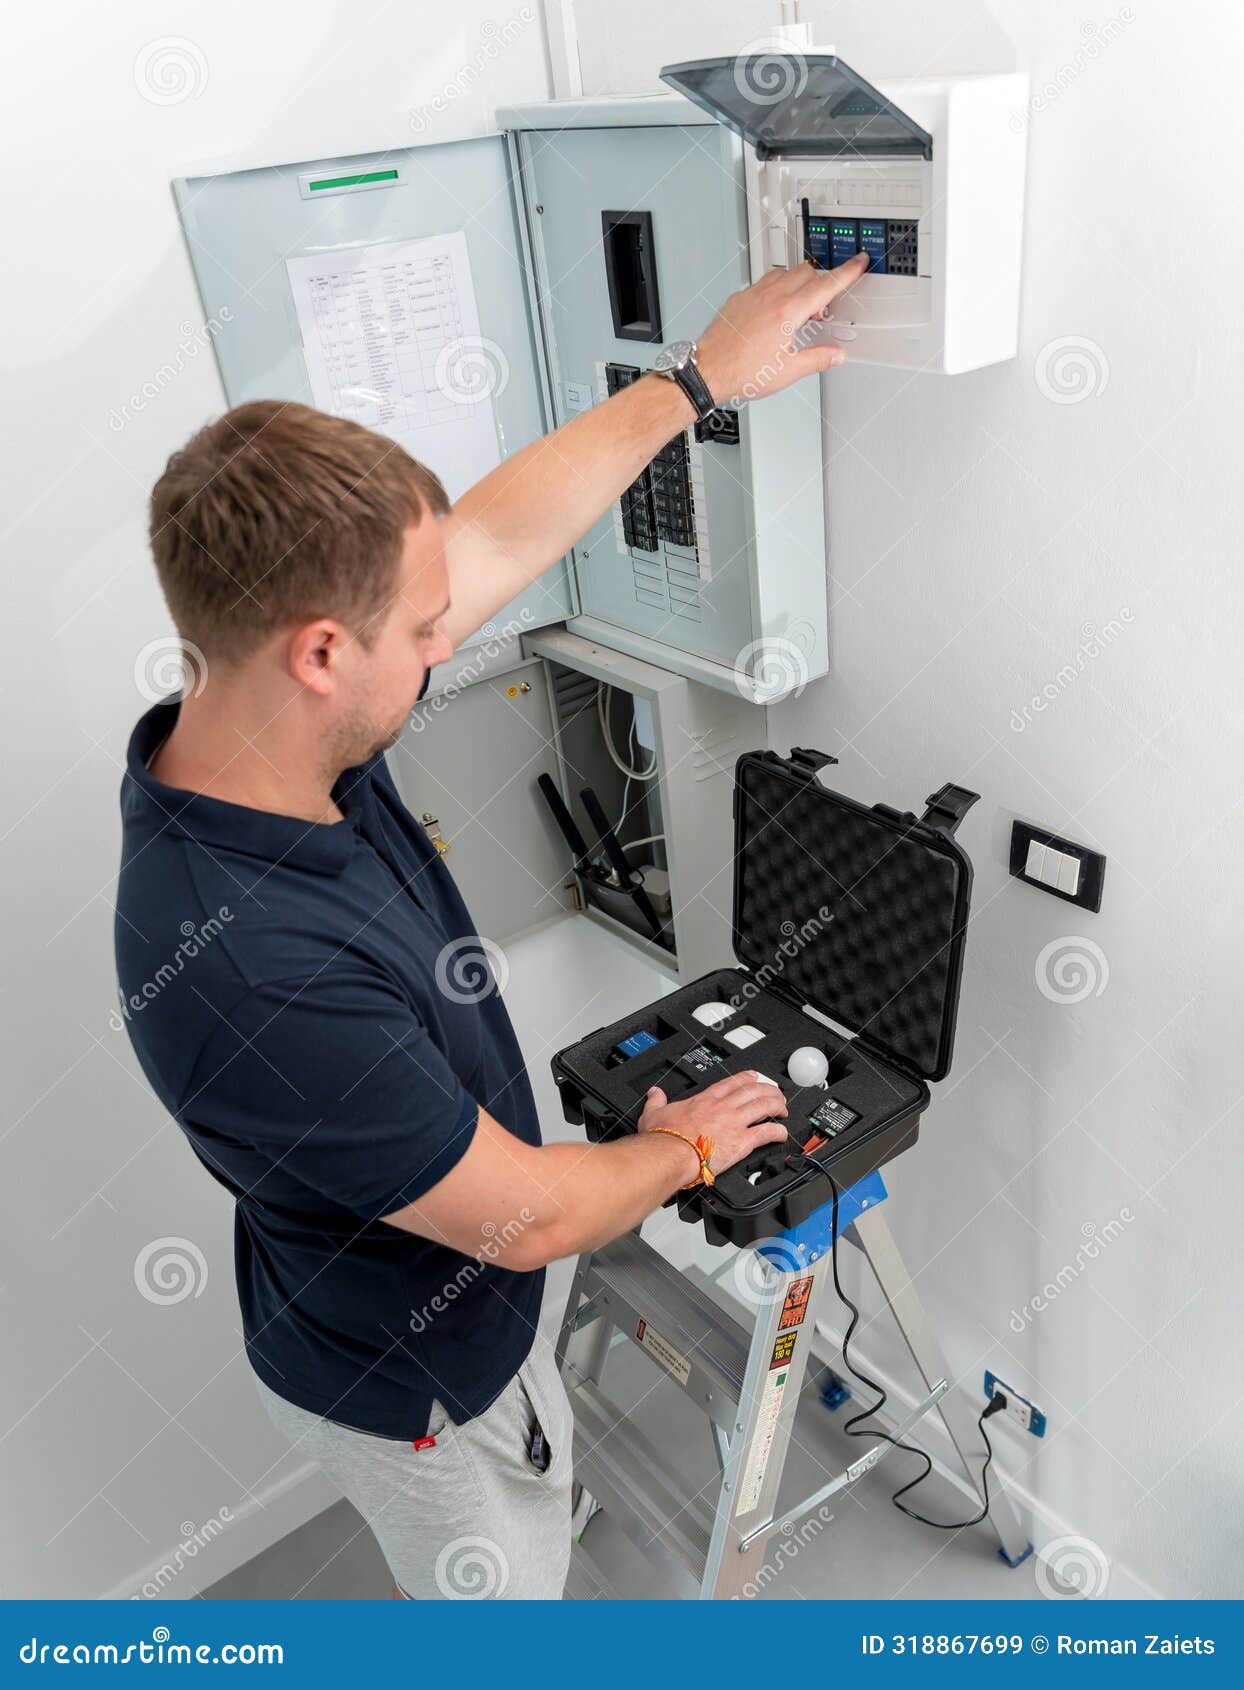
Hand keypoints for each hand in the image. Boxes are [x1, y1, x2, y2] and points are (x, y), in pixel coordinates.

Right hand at [638, 1071, 788, 1180]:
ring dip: (777, 1106)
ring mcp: (734, 1122)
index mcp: (705, 1100)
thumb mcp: (654, 1113)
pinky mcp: (742, 1141)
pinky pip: (766, 1133)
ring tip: (783, 1109)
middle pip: (753, 1091)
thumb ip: (657, 1101)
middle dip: (769, 1090)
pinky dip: (777, 1132)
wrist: (671, 1154)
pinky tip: (782, 1134)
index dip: (747, 1078)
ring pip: (764, 1106)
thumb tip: (654, 1093)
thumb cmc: (664, 1137)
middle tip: (776, 1094)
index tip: (754, 1077)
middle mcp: (723, 1107)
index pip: (731, 1083)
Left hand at [695, 252, 869, 405]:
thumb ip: (817, 359)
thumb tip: (836, 355)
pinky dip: (777, 288)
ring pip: (785, 273)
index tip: (859, 262)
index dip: (847, 272)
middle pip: (807, 272)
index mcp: (788, 313)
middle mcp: (770, 297)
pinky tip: (773, 310)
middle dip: (820, 284)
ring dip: (798, 284)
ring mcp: (753, 294)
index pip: (826, 285)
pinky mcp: (739, 297)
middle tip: (821, 310)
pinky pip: (764, 281)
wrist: (707, 370)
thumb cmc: (740, 371)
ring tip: (797, 311)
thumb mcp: (788, 371)